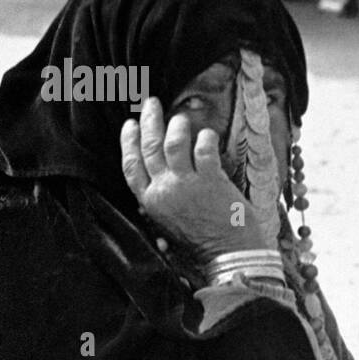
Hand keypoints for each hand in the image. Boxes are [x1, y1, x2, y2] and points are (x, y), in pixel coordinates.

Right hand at [121, 97, 278, 261]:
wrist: (230, 255)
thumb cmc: (203, 244)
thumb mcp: (169, 228)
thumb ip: (160, 205)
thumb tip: (155, 187)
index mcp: (151, 203)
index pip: (131, 166)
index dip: (128, 142)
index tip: (129, 124)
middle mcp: (164, 190)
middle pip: (149, 147)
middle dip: (148, 121)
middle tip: (151, 103)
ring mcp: (186, 184)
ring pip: (173, 143)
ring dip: (176, 126)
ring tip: (181, 118)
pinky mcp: (211, 180)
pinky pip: (203, 148)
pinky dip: (204, 137)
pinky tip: (207, 134)